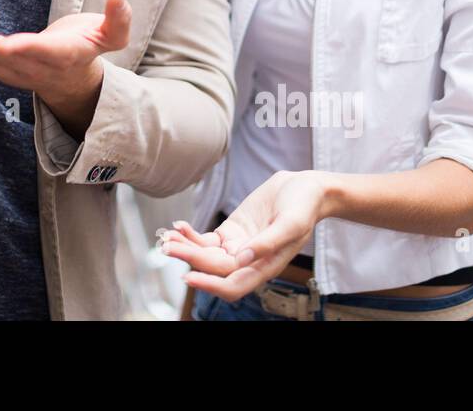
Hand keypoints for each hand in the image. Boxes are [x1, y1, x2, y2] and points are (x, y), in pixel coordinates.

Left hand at [0, 0, 130, 127]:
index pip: (49, 54)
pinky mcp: (11, 73)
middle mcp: (45, 69)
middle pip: (17, 63)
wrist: (76, 80)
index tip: (10, 43)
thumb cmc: (90, 46)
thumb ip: (119, 19)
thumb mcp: (112, 35)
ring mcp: (26, 74)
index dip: (30, 49)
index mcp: (69, 56)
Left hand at [159, 171, 330, 301]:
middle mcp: (249, 262)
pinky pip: (207, 240)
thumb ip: (268, 243)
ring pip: (206, 255)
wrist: (305, 187)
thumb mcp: (291, 223)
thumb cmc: (303, 206)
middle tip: (167, 247)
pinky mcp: (232, 232)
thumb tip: (242, 259)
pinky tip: (179, 226)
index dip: (210, 284)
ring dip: (186, 248)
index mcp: (265, 266)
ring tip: (168, 237)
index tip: (189, 276)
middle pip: (213, 269)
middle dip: (189, 259)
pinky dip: (192, 235)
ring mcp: (239, 247)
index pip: (233, 285)